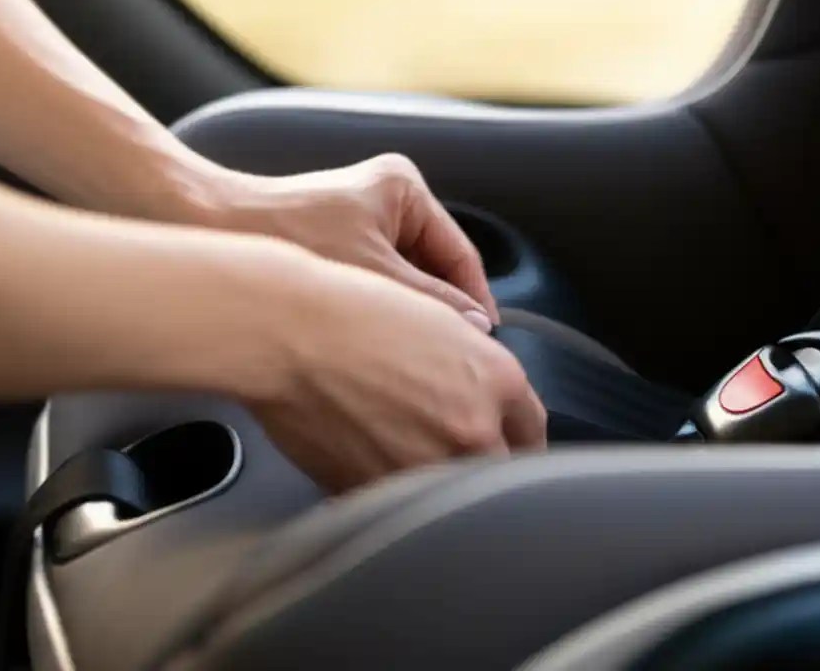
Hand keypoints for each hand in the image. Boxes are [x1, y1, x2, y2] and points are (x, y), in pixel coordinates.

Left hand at [184, 153, 497, 331]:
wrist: (202, 228)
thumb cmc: (275, 236)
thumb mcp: (370, 277)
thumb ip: (429, 305)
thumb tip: (473, 332)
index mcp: (403, 189)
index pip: (461, 257)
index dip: (474, 305)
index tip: (481, 346)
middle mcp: (385, 200)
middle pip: (434, 273)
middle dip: (436, 315)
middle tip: (444, 359)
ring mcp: (359, 223)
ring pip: (404, 285)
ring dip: (404, 318)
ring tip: (405, 353)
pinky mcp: (334, 246)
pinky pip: (375, 287)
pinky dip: (376, 313)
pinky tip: (370, 342)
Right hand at [239, 243, 544, 491]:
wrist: (286, 333)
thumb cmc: (351, 314)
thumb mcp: (439, 323)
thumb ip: (480, 368)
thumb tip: (492, 401)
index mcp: (497, 380)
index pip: (533, 429)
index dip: (517, 437)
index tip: (507, 444)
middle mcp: (474, 429)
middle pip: (503, 471)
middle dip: (485, 464)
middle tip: (455, 452)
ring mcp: (429, 467)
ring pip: (454, 496)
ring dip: (439, 484)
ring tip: (402, 451)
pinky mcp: (382, 494)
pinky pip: (403, 506)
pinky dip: (394, 494)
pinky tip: (371, 459)